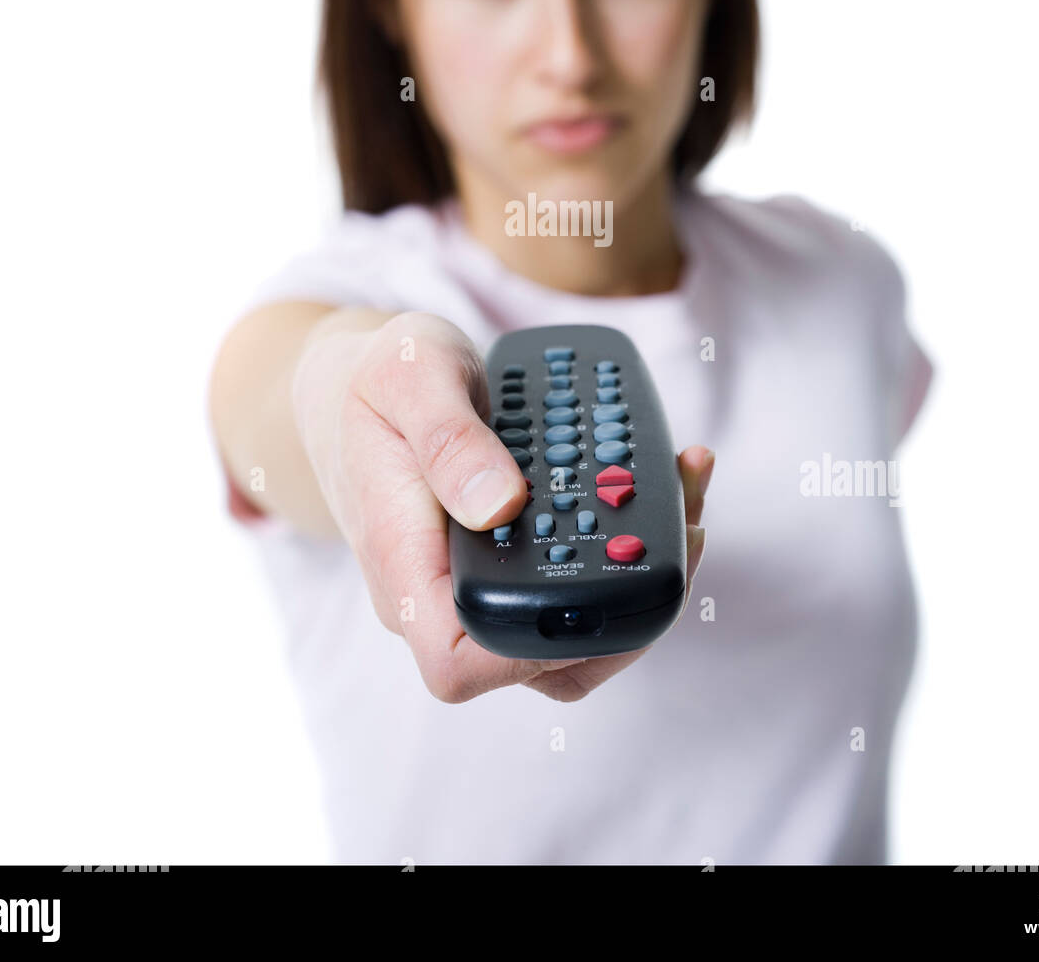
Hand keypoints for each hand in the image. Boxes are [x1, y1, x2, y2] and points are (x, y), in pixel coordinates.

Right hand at [293, 310, 709, 702]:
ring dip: (639, 578)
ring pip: (569, 632)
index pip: (460, 661)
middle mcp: (442, 592)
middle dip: (628, 607)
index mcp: (404, 563)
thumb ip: (448, 439)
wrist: (354, 385)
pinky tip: (658, 480)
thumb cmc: (376, 378)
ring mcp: (477, 582)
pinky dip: (627, 543)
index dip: (533, 651)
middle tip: (681, 525)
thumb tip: (500, 506)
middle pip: (539, 662)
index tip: (600, 581)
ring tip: (683, 495)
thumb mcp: (407, 377)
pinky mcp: (507, 561)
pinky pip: (572, 581)